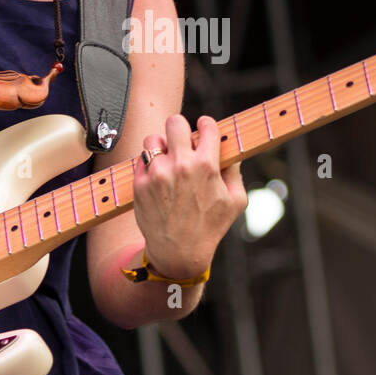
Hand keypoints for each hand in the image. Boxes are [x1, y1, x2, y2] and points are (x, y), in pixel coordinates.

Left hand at [131, 114, 247, 278]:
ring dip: (160, 147)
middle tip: (182, 140)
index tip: (204, 130)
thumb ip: (235, 173)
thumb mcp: (235, 201)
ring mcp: (157, 174)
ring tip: (167, 160)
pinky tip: (158, 177)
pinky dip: (149, 165)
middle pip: (175, 122)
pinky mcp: (140, 184)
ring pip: (153, 139)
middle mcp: (181, 165)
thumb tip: (230, 152)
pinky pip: (140, 160)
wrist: (178, 253)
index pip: (206, 126)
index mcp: (207, 165)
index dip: (206, 125)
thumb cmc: (210, 227)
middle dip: (180, 128)